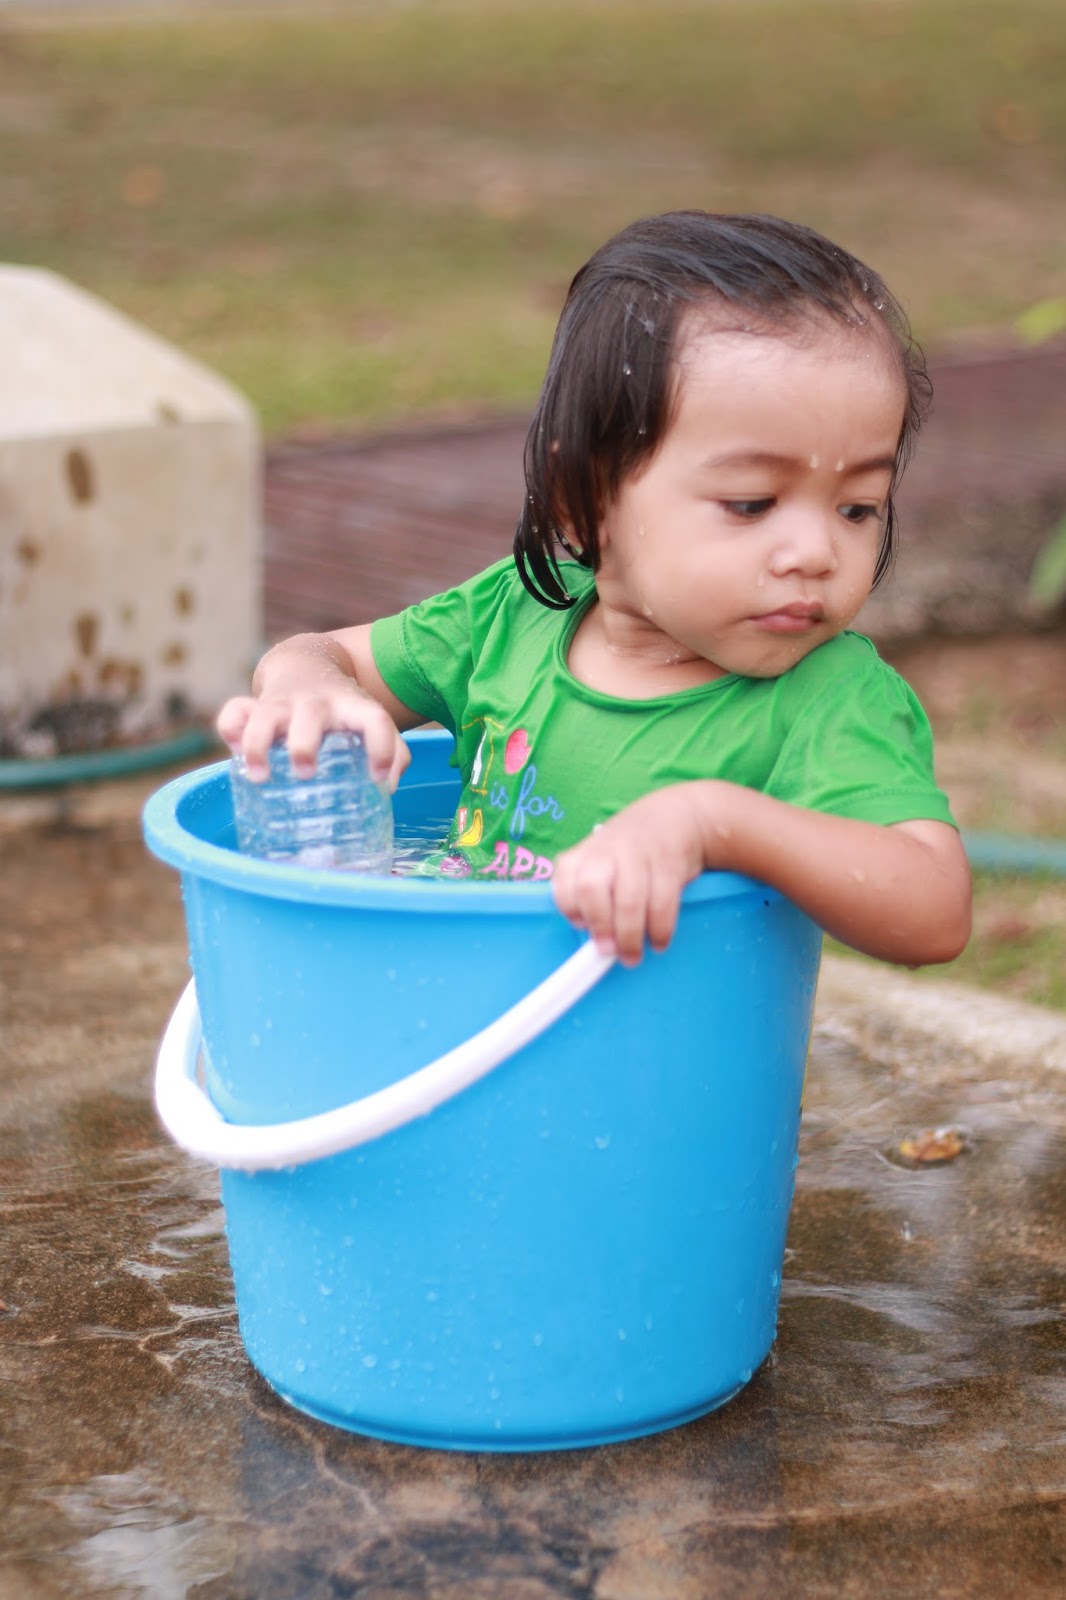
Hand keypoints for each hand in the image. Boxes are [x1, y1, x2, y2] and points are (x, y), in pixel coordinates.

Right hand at [216, 684, 409, 790]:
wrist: (307, 665)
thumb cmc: (345, 707)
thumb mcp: (372, 721)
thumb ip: (393, 751)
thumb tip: (387, 787)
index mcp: (352, 706)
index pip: (374, 720)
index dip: (381, 748)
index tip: (378, 778)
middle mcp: (316, 703)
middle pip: (309, 716)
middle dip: (303, 745)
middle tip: (305, 773)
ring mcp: (283, 703)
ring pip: (263, 716)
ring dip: (257, 744)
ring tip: (260, 776)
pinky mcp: (256, 705)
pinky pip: (235, 711)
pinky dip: (230, 729)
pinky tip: (236, 753)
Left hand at [552, 786, 711, 965]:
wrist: (677, 817)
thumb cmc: (631, 852)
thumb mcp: (603, 860)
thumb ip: (592, 893)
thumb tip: (594, 938)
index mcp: (585, 853)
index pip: (564, 879)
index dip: (569, 906)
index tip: (580, 925)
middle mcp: (607, 850)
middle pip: (592, 888)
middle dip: (599, 925)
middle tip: (606, 951)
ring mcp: (638, 854)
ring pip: (629, 901)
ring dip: (630, 937)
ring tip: (631, 957)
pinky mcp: (669, 862)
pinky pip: (662, 902)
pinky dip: (660, 929)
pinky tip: (658, 942)